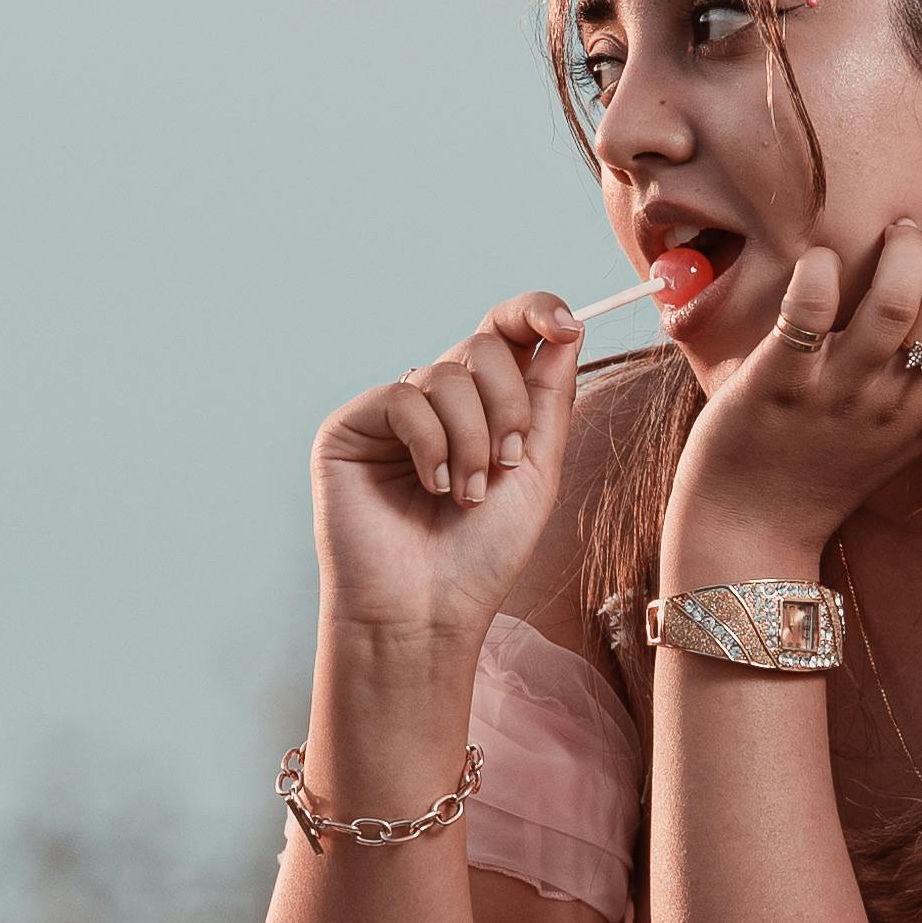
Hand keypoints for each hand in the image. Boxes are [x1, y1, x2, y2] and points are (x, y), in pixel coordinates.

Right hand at [311, 291, 585, 664]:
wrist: (428, 611)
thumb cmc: (483, 555)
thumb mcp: (536, 470)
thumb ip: (551, 399)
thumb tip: (569, 328)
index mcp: (484, 405)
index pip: (506, 332)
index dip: (535, 311)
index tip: (566, 327)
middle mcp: (437, 401)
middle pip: (483, 345)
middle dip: (507, 405)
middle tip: (503, 465)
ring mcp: (392, 412)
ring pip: (446, 372)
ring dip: (471, 439)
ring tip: (463, 496)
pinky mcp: (351, 426)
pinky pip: (404, 397)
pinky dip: (430, 444)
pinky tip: (429, 486)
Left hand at [661, 212, 921, 576]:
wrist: (751, 527)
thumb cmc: (825, 466)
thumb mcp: (900, 431)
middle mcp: (892, 401)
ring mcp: (835, 393)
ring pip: (889, 304)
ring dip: (899, 250)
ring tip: (893, 230)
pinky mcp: (776, 384)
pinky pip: (806, 316)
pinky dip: (818, 274)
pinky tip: (820, 259)